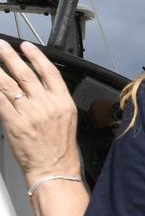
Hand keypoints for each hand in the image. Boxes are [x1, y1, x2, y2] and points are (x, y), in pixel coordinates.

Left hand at [0, 42, 80, 182]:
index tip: (27, 47)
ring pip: (9, 84)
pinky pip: (0, 101)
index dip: (37, 56)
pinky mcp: (14, 123)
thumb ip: (52, 102)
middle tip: (1, 46)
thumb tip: (35, 88)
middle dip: (10, 56)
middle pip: (26, 73)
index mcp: (63, 102)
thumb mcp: (67, 120)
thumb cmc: (61, 149)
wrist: (54, 169)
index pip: (49, 72)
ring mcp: (30, 113)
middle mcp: (47, 104)